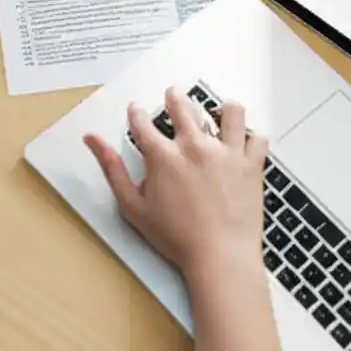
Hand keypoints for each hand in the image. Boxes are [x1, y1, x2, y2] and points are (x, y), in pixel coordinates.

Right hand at [84, 86, 268, 284]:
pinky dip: (253, 136)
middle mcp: (195, 146)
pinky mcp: (251, 164)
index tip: (136, 110)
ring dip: (221, 106)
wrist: (219, 255)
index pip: (143, 123)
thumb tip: (92, 139)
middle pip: (183, 107)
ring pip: (228, 111)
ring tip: (217, 109)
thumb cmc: (175, 237)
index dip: (136, 113)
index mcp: (163, 156)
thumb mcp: (132, 206)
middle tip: (173, 94)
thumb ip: (112, 168)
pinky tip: (246, 139)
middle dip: (175, 97)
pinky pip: (258, 137)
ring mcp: (227, 152)